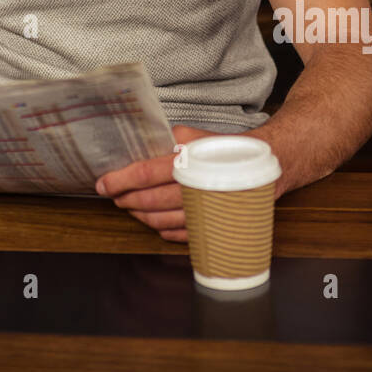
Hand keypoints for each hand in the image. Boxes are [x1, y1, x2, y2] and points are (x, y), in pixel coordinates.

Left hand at [94, 125, 219, 241]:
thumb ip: (169, 140)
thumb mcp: (197, 135)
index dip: (119, 180)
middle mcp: (194, 191)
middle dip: (126, 199)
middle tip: (115, 196)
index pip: (144, 174)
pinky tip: (155, 223)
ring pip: (161, 221)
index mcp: (188, 164)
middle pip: (149, 201)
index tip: (103, 184)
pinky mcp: (213, 229)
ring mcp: (204, 214)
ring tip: (132, 207)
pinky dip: (163, 230)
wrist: (268, 168)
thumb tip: (144, 146)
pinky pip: (180, 236)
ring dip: (141, 216)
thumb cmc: (230, 150)